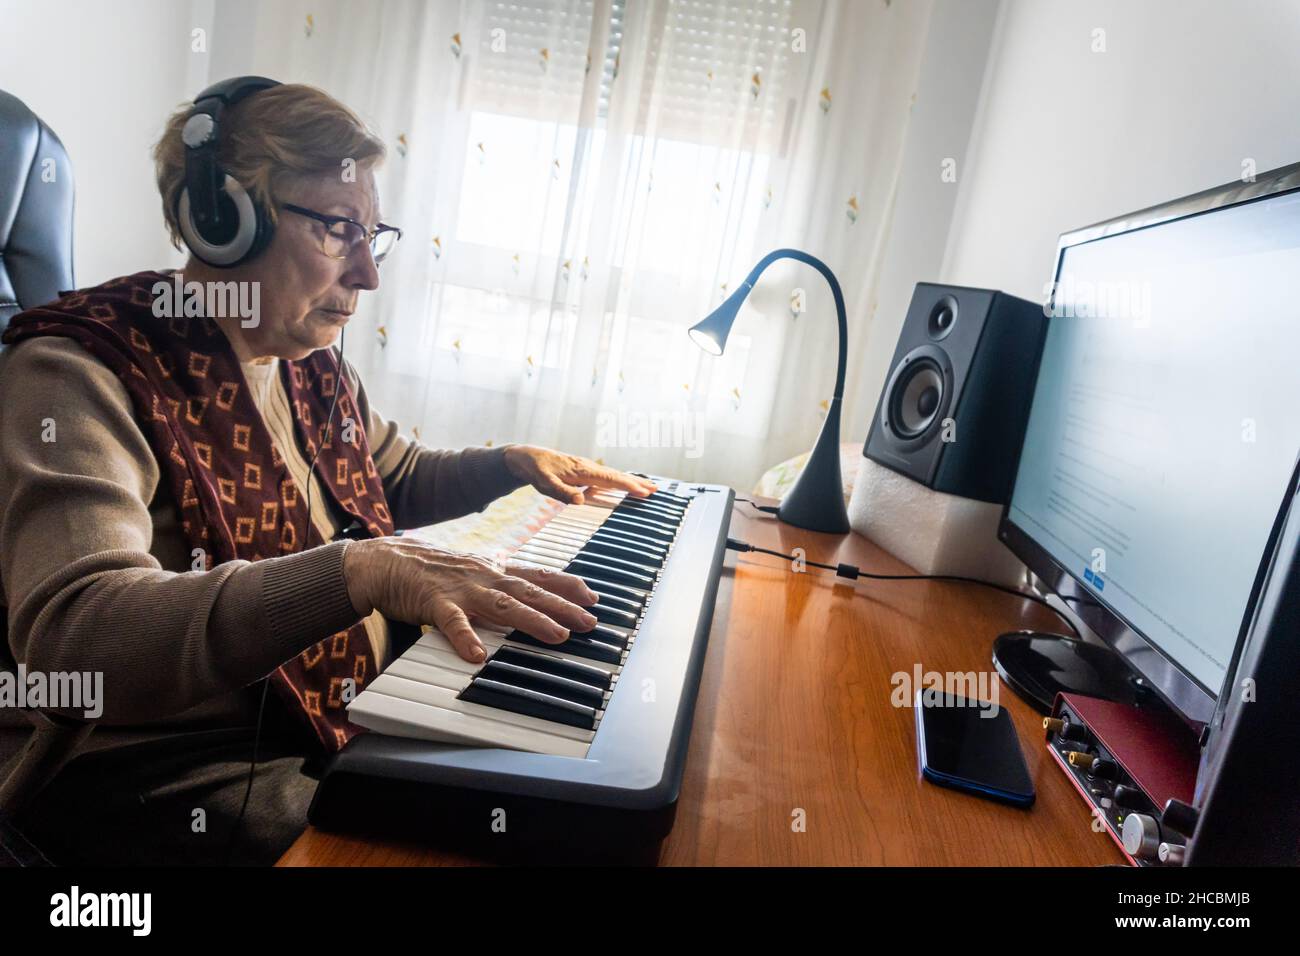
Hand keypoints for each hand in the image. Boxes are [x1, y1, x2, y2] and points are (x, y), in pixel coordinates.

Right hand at [343, 537, 598, 662]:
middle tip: (589, 622)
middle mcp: (484, 576)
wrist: (385, 560)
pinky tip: (478, 655)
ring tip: (557, 635)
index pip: (537, 575)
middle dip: (562, 606)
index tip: (593, 597)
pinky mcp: (433, 602)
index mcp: (493, 570)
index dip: (566, 585)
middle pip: (529, 591)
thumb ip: (494, 574)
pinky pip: (452, 622)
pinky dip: (466, 638)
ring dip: (532, 620)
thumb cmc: (428, 567)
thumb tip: (519, 573)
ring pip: (502, 604)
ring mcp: (460, 589)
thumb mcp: (470, 567)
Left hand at [502, 444, 656, 504]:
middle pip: (616, 476)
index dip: (626, 486)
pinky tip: (623, 486)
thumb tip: (580, 501)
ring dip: (630, 482)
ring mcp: (586, 469)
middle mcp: (587, 468)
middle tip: (655, 490)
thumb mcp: (543, 483)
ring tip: (647, 488)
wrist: (525, 458)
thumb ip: (561, 492)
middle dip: (636, 483)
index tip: (642, 492)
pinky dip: (618, 481)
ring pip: (612, 476)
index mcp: (581, 470)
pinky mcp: (583, 472)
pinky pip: (605, 478)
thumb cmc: (535, 470)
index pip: (609, 479)